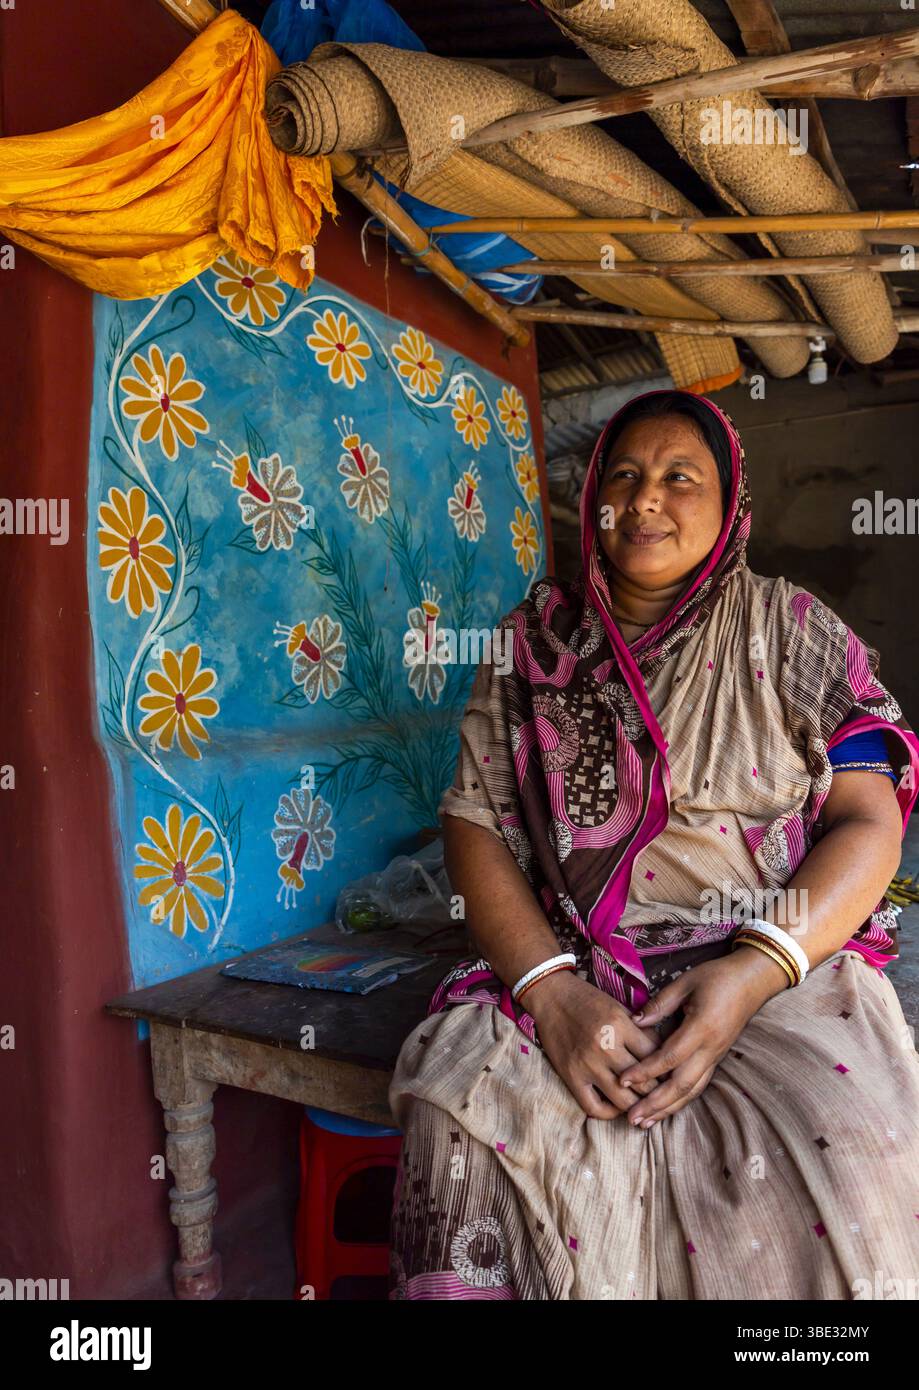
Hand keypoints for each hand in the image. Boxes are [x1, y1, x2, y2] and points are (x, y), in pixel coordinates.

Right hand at [524, 970, 661, 1118]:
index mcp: (620, 1025)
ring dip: (638, 1105)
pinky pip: (595, 1108)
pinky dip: (610, 1113)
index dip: (668, 1067)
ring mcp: (586, 1064)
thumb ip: (640, 1032)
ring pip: (624, 1100)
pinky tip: (618, 1106)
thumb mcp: (619, 1008)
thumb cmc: (588, 999)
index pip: (656, 1056)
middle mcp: (604, 1046)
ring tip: (645, 1103)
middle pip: (644, 1082)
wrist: (551, 996)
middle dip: (658, 1090)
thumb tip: (665, 1058)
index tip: (672, 1073)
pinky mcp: (570, 1077)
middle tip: (665, 1094)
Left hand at [617, 947, 788, 1127]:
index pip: (669, 1057)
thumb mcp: (686, 982)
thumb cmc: (718, 977)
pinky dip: (680, 1100)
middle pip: (681, 1084)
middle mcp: (711, 1048)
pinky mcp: (717, 1058)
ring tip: (644, 1123)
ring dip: (667, 1109)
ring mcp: (716, 1056)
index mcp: (702, 1028)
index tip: (623, 1080)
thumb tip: (634, 1021)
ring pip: (691, 1091)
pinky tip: (665, 1109)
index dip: (645, 1071)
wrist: (753, 981)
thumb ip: (660, 1004)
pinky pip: (698, 1085)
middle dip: (655, 1104)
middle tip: (632, 1117)